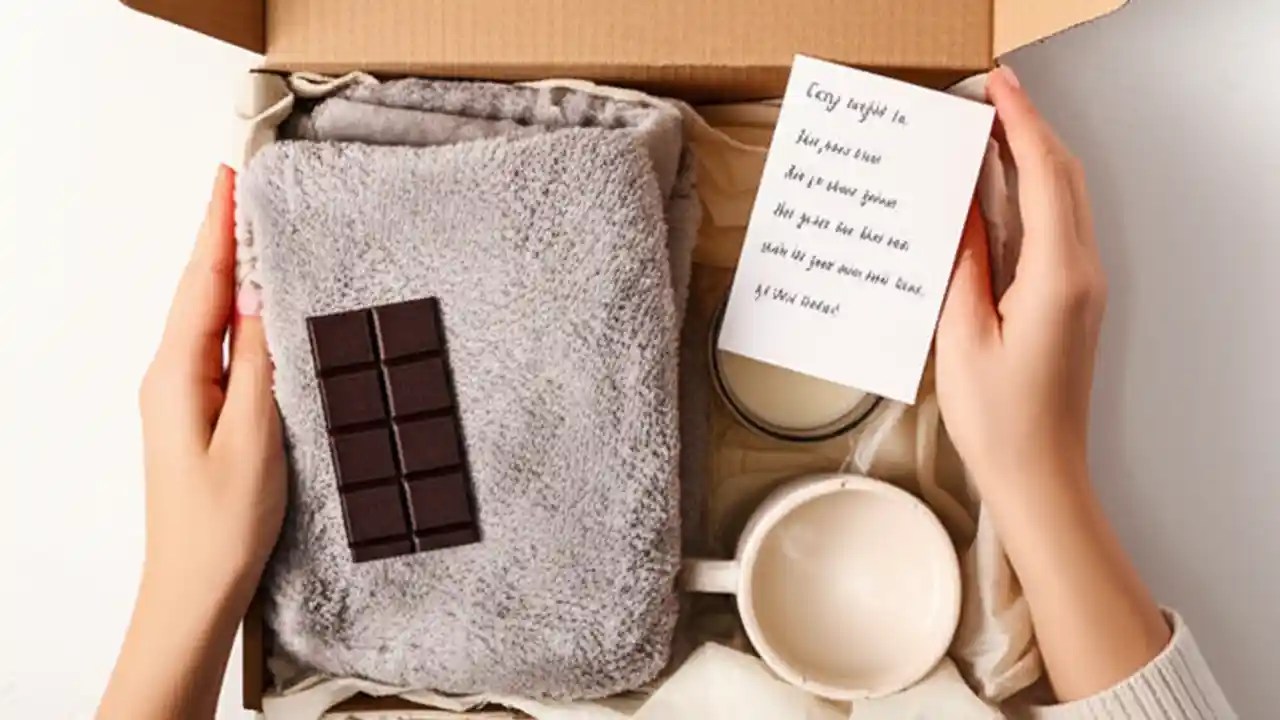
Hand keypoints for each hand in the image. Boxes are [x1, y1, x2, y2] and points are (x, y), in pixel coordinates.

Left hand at [138, 165, 284, 598]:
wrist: (194, 590)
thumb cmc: (222, 525)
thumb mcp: (252, 439)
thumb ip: (258, 364)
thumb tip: (257, 299)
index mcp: (177, 376)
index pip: (200, 285)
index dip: (216, 228)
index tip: (230, 176)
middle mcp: (171, 377)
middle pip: (196, 291)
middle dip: (218, 236)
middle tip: (241, 185)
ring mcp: (183, 397)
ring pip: (206, 317)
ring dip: (225, 269)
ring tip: (250, 226)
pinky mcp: (199, 415)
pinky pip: (218, 347)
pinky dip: (233, 312)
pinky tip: (253, 303)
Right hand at [937, 66, 1106, 490]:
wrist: (1040, 474)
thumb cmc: (999, 420)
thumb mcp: (961, 335)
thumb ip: (964, 261)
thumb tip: (960, 205)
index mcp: (1056, 276)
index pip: (1043, 176)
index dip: (1021, 124)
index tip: (997, 88)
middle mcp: (1081, 273)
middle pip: (1063, 177)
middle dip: (1030, 128)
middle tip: (992, 96)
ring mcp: (1083, 287)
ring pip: (1064, 199)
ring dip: (1033, 158)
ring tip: (991, 132)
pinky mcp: (1073, 301)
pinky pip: (1058, 228)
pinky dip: (1034, 194)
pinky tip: (1001, 192)